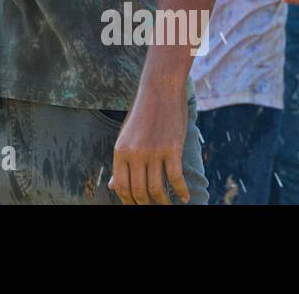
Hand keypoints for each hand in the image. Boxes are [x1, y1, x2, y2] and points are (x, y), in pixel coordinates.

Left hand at [111, 83, 189, 204]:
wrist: (159, 90)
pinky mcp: (172, 148)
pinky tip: (185, 197)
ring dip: (163, 202)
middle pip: (139, 192)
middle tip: (153, 208)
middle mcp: (135, 153)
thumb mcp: (126, 137)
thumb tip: (113, 187)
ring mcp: (153, 151)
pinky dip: (181, 191)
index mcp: (120, 151)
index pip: (121, 187)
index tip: (136, 206)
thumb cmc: (142, 114)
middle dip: (146, 205)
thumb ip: (121, 163)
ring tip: (167, 206)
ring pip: (157, 189)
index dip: (128, 202)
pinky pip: (176, 178)